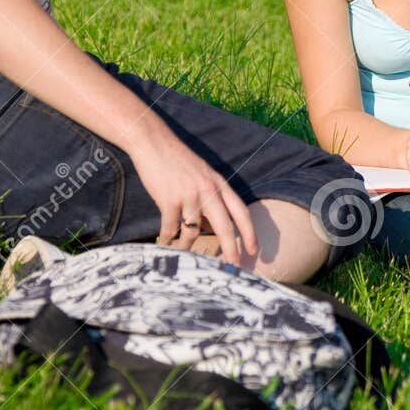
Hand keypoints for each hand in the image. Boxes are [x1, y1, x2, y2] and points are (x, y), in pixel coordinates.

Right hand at [128, 133, 257, 259]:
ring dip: (187, 246)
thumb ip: (213, 197)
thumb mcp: (204, 175)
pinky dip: (167, 238)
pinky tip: (165, 242)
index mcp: (220, 184)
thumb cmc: (178, 160)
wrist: (154, 142)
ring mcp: (189, 195)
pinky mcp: (169, 200)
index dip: (250, 233)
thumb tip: (214, 226)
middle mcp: (208, 191)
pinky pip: (171, 228)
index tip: (255, 251)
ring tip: (183, 253)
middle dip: (231, 250)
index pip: (241, 212)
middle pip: (225, 227)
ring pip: (193, 231)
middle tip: (234, 267)